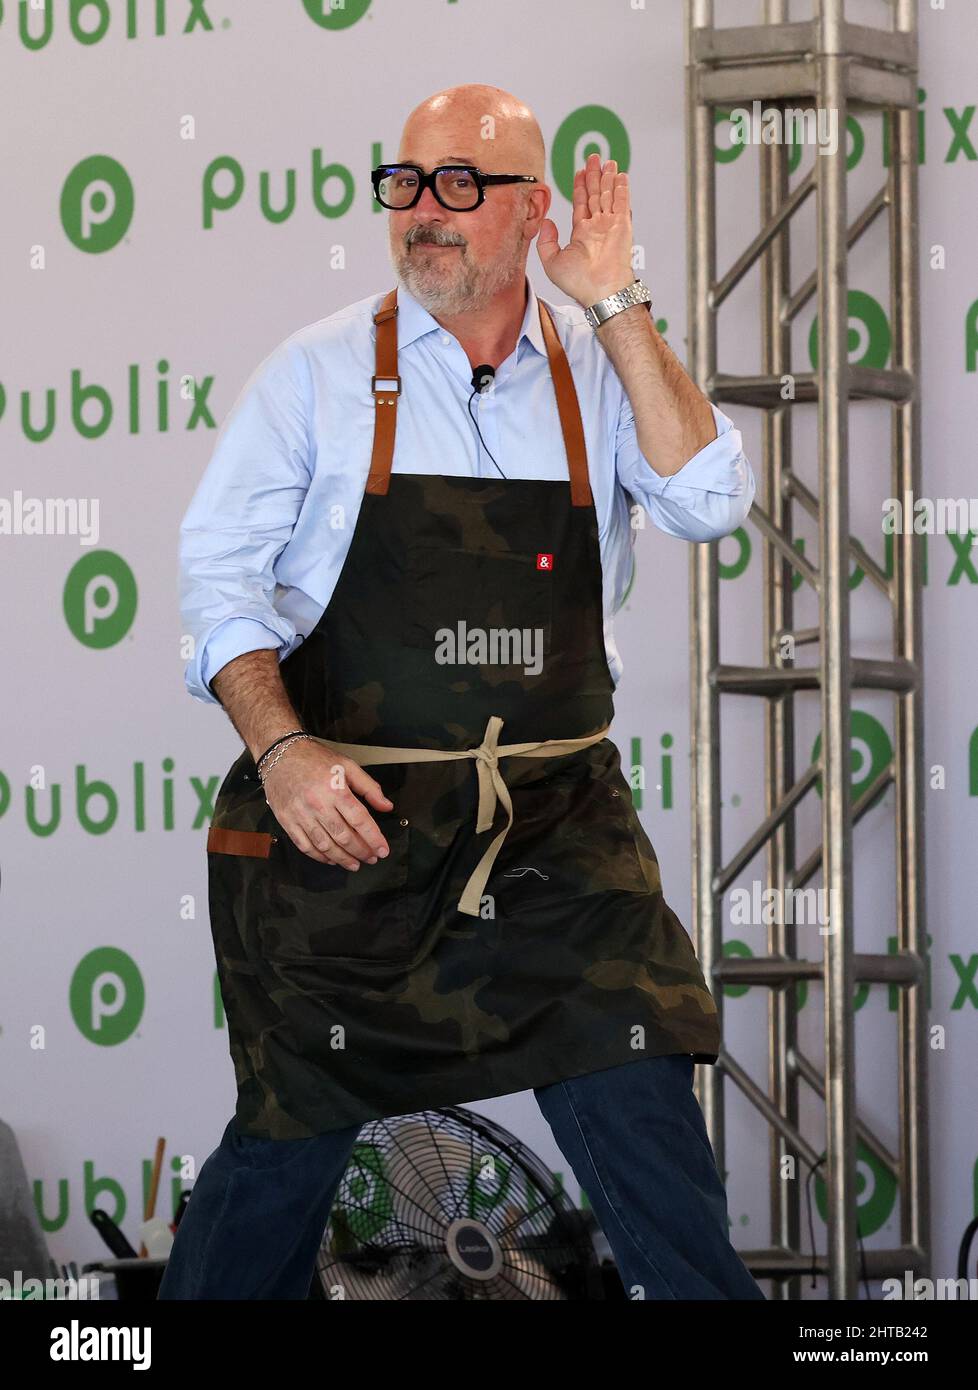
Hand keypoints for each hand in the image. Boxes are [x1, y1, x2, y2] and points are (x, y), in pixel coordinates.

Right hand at [261, 739, 393, 870]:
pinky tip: (331, 860)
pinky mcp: (287, 821)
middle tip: (371, 858)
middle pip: (344, 836)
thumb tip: (387, 806)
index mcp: (336, 790)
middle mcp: (318, 804)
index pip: (360, 820)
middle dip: (361, 851)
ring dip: (342, 859)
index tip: (383, 850)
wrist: (280, 754)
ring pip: (325, 845)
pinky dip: (319, 857)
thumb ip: (369, 787)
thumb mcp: (347, 765)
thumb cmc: (315, 759)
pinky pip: (305, 845)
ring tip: (355, 864)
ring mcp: (301, 815)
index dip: (373, 838)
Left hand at [535, 151, 634, 307]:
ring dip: (608, 177)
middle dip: (594, 175)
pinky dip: (622, 188)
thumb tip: (546, 222)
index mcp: (582, 235)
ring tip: (608, 161)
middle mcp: (597, 228)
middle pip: (595, 195)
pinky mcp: (623, 225)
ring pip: (609, 194)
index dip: (580, 187)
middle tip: (593, 157)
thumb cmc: (579, 283)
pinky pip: (622, 202)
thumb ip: (546, 241)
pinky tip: (621, 175)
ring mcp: (611, 225)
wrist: (600, 291)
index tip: (580, 172)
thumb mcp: (552, 262)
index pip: (581, 204)